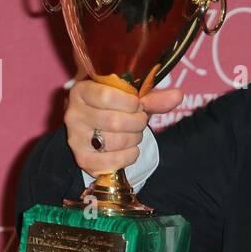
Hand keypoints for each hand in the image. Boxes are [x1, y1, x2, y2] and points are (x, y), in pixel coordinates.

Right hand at [65, 74, 184, 176]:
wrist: (98, 134)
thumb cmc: (115, 111)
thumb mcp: (132, 101)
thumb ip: (153, 98)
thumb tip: (178, 95)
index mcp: (82, 91)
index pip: (107, 96)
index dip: (131, 103)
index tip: (137, 105)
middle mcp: (73, 114)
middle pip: (115, 121)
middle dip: (137, 123)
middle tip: (140, 121)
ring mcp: (76, 138)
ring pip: (116, 141)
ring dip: (135, 139)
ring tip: (133, 134)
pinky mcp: (83, 159)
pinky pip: (115, 160)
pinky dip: (130, 155)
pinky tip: (130, 149)